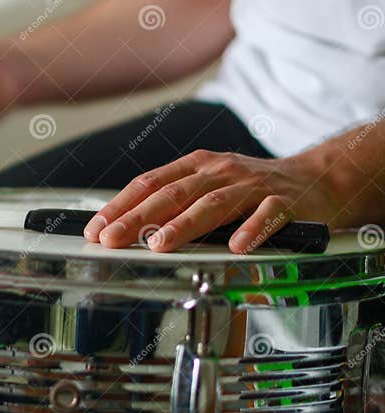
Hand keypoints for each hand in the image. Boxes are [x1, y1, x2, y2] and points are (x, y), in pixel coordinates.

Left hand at [84, 150, 339, 252]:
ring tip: (159, 245)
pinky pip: (267, 216)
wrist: (315, 178)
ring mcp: (253, 185)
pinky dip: (252, 230)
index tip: (96, 228)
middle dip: (138, 217)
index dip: (121, 205)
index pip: (151, 182)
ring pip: (214, 203)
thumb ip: (177, 201)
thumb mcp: (210, 186)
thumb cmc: (252, 189)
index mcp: (198, 166)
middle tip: (112, 239)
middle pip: (174, 194)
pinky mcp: (285, 202)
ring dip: (184, 225)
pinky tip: (236, 247)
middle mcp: (222, 171)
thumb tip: (129, 228)